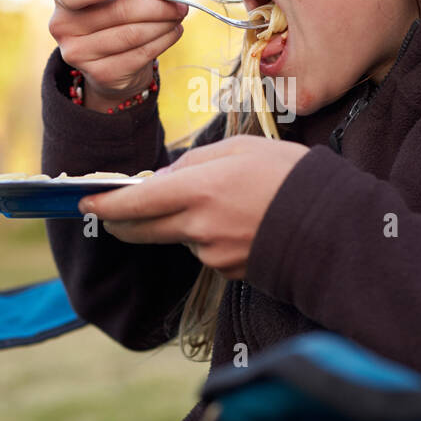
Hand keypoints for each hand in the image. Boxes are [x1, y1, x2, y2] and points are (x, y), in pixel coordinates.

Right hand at [48, 0, 189, 102]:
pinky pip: (140, 54)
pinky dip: (163, 41)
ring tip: (178, 17)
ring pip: (132, 35)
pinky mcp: (101, 74)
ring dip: (164, 24)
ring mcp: (79, 55)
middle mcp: (64, 28)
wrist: (108, 58)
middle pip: (118, 13)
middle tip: (180, 4)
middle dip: (156, 7)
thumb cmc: (112, 13)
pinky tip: (173, 32)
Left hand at [75, 135, 309, 279]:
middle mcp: (199, 227)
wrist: (334, 224)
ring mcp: (212, 254)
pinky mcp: (227, 271)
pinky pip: (204, 250)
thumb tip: (164, 180)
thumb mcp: (241, 149)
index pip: (135, 203)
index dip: (105, 205)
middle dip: (120, 222)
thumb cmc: (290, 175)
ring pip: (177, 237)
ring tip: (217, 201)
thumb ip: (195, 162)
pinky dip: (207, 237)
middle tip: (110, 212)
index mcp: (200, 190)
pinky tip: (237, 222)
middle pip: (141, 230)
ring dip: (176, 223)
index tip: (86, 202)